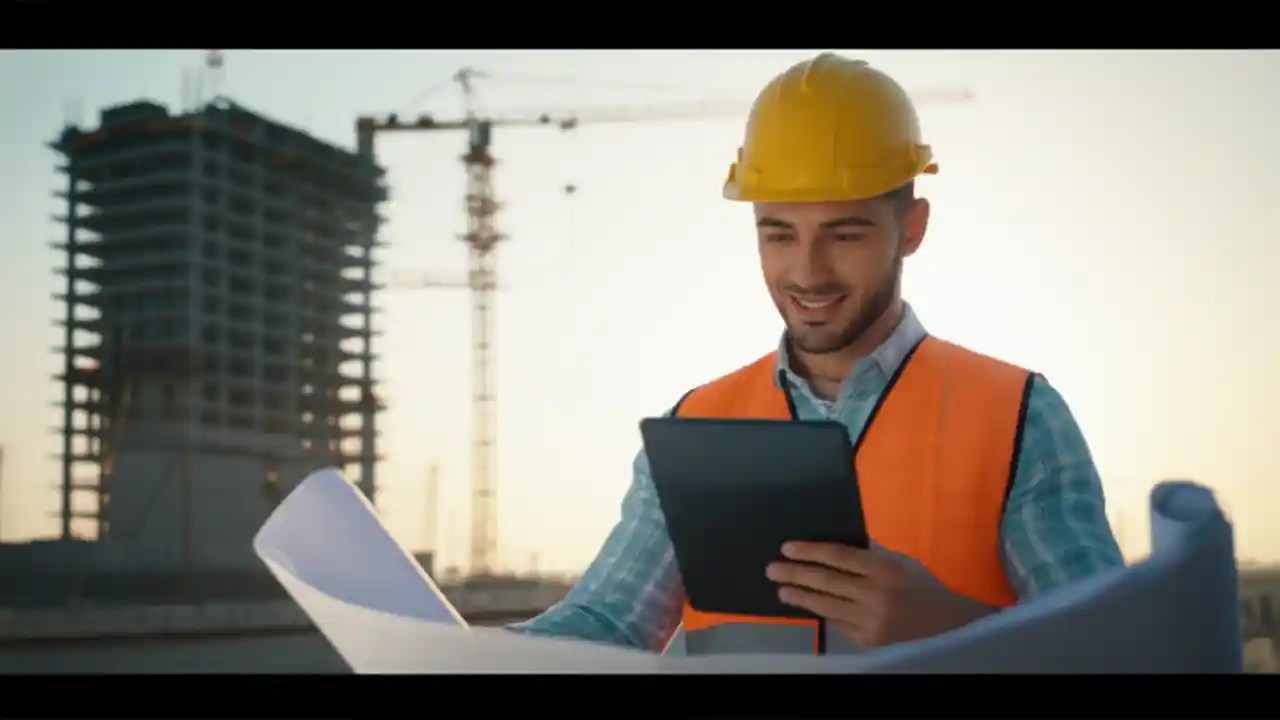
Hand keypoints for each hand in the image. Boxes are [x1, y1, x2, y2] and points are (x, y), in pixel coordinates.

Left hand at [765, 541, 995, 647]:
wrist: (948, 626)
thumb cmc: (922, 587)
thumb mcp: (900, 562)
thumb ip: (869, 555)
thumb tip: (834, 548)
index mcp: (884, 568)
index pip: (838, 556)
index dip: (810, 551)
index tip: (787, 548)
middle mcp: (875, 594)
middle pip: (826, 581)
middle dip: (795, 574)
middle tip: (772, 569)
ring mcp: (870, 620)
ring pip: (826, 606)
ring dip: (800, 597)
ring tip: (781, 591)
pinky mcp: (868, 641)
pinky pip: (837, 623)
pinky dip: (822, 613)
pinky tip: (808, 606)